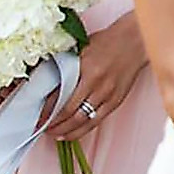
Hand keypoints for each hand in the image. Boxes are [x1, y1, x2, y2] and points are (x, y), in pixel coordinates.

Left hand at [46, 13, 148, 140]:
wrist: (136, 39)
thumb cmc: (107, 42)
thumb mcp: (81, 51)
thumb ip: (65, 69)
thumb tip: (46, 86)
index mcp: (87, 71)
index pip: (61, 99)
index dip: (47, 112)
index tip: (37, 118)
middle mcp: (98, 85)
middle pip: (70, 114)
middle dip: (53, 125)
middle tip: (42, 129)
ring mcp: (108, 95)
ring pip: (82, 122)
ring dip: (65, 131)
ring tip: (53, 134)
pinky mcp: (116, 101)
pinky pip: (95, 122)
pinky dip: (81, 131)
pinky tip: (70, 134)